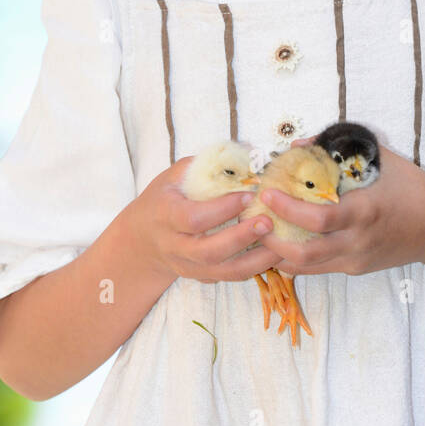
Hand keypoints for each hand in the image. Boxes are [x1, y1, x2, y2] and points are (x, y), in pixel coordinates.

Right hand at [121, 155, 278, 284]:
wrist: (143, 239)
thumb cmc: (164, 199)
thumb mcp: (174, 176)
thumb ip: (206, 164)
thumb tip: (247, 149)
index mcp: (166, 216)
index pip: (194, 218)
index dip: (223, 209)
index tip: (249, 194)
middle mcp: (176, 246)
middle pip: (209, 251)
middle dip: (241, 237)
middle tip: (268, 221)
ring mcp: (189, 266)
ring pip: (224, 271)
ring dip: (256, 260)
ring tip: (280, 244)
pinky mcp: (201, 277)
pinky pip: (230, 277)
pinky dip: (255, 268)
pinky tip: (273, 254)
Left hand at [255, 135, 424, 276]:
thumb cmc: (410, 186)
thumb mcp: (379, 159)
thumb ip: (337, 149)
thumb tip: (297, 144)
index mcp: (364, 212)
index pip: (318, 219)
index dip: (287, 208)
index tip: (267, 192)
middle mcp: (357, 242)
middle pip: (304, 253)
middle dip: (272, 239)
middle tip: (253, 219)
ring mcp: (355, 260)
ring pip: (306, 267)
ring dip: (277, 253)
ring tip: (257, 234)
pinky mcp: (355, 269)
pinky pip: (318, 269)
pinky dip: (294, 259)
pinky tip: (278, 244)